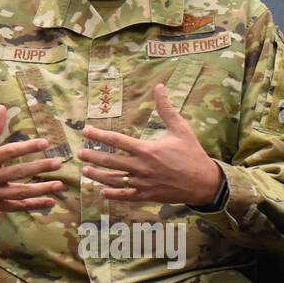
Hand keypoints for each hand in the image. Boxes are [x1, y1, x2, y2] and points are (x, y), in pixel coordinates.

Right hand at [0, 104, 63, 214]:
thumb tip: (3, 108)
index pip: (8, 152)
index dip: (27, 147)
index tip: (44, 143)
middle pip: (18, 172)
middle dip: (39, 167)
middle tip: (58, 163)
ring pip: (20, 193)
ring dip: (41, 190)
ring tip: (59, 184)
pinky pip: (17, 207)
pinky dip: (34, 206)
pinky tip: (50, 202)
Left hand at [80, 84, 223, 206]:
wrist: (204, 183)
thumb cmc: (192, 154)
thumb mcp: (181, 128)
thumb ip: (167, 109)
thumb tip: (159, 87)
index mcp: (146, 150)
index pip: (116, 141)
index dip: (99, 135)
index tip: (86, 131)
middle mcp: (141, 167)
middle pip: (110, 161)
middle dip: (92, 157)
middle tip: (79, 154)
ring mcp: (143, 183)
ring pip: (114, 180)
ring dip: (98, 176)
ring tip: (85, 171)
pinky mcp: (147, 196)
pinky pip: (125, 196)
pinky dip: (112, 194)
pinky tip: (102, 191)